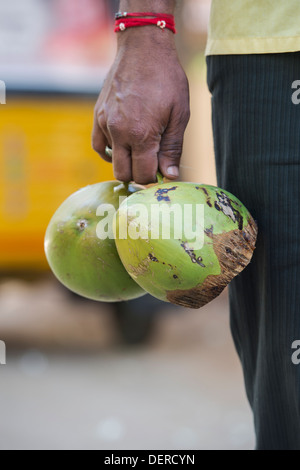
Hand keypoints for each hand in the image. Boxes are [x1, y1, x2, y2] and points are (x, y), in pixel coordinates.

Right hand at [92, 27, 189, 184]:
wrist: (143, 48)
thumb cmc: (166, 79)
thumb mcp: (179, 114)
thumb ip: (173, 148)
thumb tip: (169, 175)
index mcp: (141, 134)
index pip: (142, 175)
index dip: (153, 178)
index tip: (161, 170)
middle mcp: (119, 132)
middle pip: (123, 173)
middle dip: (138, 174)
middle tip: (151, 163)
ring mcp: (105, 124)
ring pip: (111, 161)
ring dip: (126, 161)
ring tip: (141, 148)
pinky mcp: (98, 115)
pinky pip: (98, 145)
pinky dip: (109, 151)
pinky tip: (122, 147)